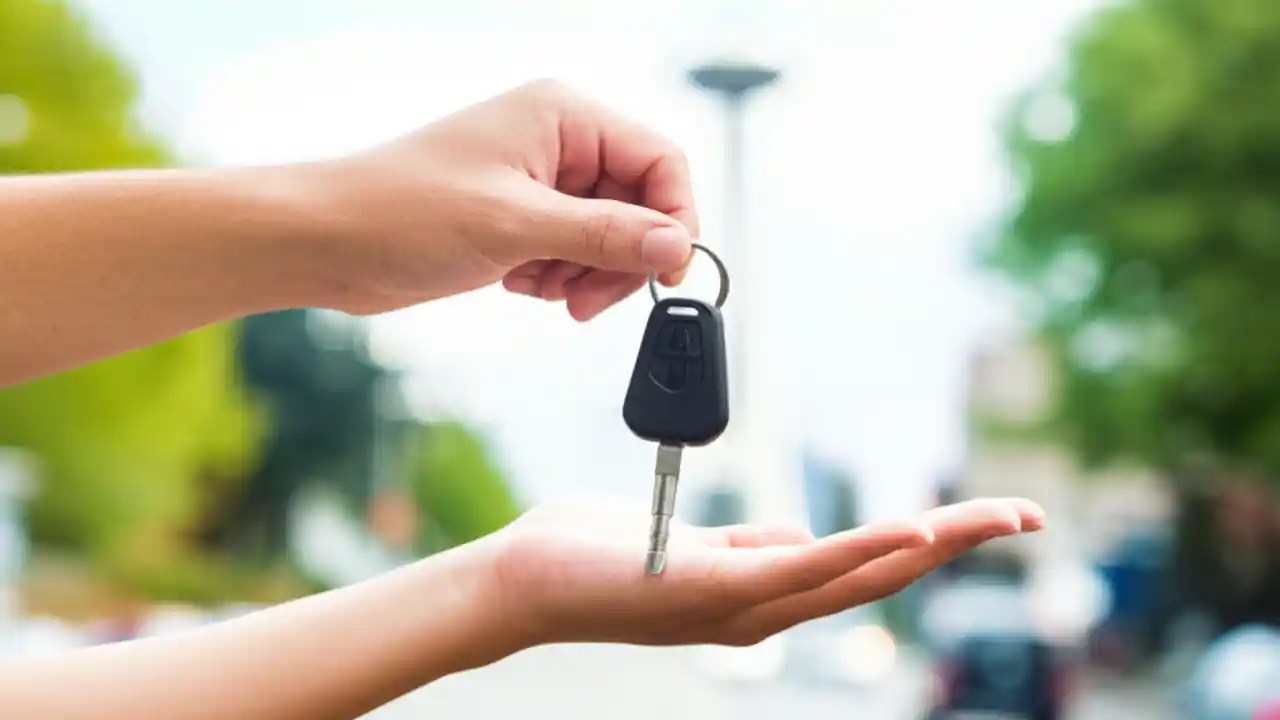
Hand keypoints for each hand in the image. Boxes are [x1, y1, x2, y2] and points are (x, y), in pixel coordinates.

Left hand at [308, 80, 696, 319]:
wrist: (328, 242)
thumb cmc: (402, 210)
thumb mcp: (516, 225)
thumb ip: (605, 234)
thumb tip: (675, 245)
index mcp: (564, 115)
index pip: (659, 161)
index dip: (673, 219)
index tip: (668, 273)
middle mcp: (558, 142)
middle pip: (638, 204)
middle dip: (621, 258)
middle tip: (589, 298)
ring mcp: (539, 181)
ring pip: (608, 235)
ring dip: (588, 274)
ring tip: (546, 290)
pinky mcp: (520, 218)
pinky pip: (573, 252)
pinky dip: (558, 278)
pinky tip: (519, 283)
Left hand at [480, 497, 1043, 647]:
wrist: (525, 582)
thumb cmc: (601, 558)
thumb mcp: (695, 545)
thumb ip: (752, 547)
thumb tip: (805, 537)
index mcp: (762, 593)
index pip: (863, 567)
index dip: (930, 545)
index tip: (982, 517)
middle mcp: (764, 611)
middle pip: (882, 576)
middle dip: (958, 546)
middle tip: (1027, 516)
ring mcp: (743, 606)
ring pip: (858, 575)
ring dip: (932, 545)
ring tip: (991, 519)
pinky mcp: (716, 589)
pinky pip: (802, 569)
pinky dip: (861, 550)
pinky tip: (911, 531)